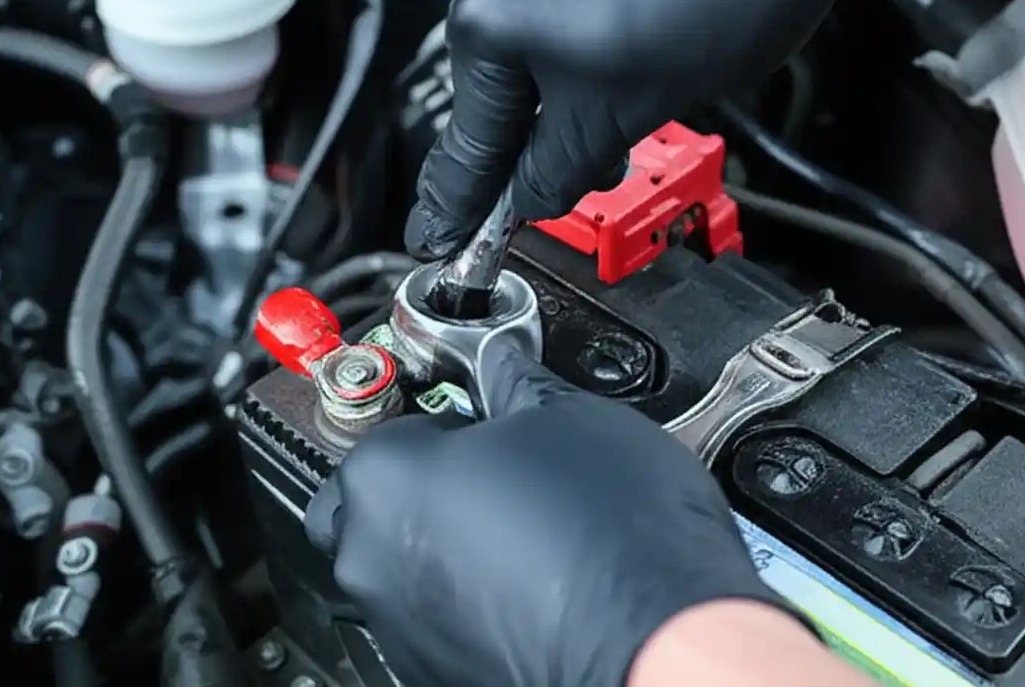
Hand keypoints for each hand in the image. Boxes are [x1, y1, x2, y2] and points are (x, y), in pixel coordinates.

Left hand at [304, 353, 791, 685]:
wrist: (655, 638)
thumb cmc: (616, 536)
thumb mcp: (568, 414)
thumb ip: (513, 383)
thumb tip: (504, 367)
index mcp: (387, 478)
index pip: (391, 429)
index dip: (448, 424)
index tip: (486, 428)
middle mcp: (371, 557)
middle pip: (370, 506)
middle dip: (419, 489)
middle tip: (490, 479)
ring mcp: (397, 624)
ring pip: (398, 570)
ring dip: (441, 548)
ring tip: (521, 536)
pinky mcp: (431, 671)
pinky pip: (432, 622)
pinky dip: (464, 602)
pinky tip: (527, 585)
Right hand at [405, 0, 855, 257]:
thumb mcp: (623, 113)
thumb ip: (558, 168)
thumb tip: (523, 201)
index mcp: (492, 26)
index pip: (469, 148)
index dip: (458, 209)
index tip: (438, 241)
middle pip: (497, 108)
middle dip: (526, 163)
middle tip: (521, 216)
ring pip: (534, 76)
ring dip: (565, 122)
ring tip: (608, 144)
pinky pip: (561, 39)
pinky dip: (587, 78)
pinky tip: (623, 92)